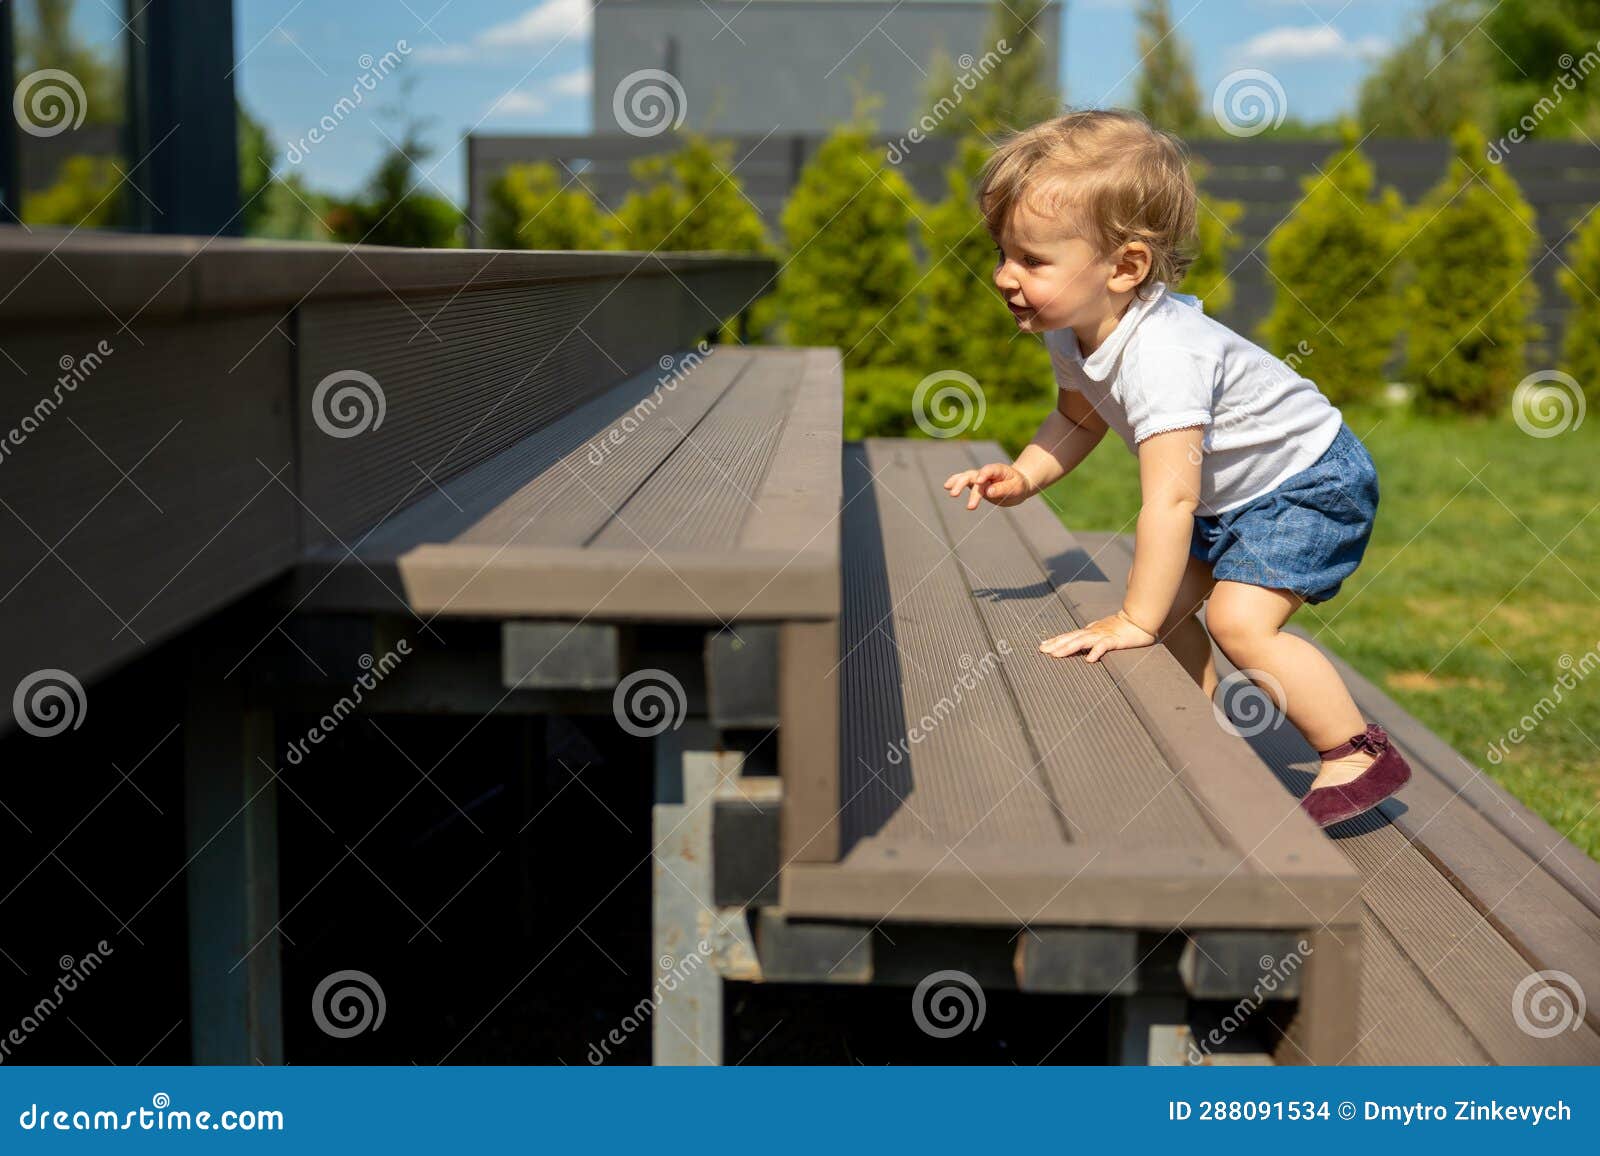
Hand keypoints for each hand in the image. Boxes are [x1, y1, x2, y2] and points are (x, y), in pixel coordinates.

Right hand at [942, 461, 1034, 509]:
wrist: (1017, 485)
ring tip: (950, 493)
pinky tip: (947, 487)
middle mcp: (986, 472)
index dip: (983, 475)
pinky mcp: (976, 484)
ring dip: (957, 484)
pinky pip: (964, 482)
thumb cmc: (1018, 485)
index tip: (978, 482)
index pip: (988, 470)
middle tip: (954, 495)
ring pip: (966, 477)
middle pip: (972, 475)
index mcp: (998, 470)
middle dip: (962, 484)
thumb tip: (988, 492)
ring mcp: (979, 477)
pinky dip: (955, 483)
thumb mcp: (1015, 488)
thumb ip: (1002, 489)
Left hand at [1039, 609, 1156, 662]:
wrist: (1139, 620)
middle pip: (1071, 638)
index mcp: (1090, 631)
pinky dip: (1096, 652)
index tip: (1043, 646)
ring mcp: (1103, 635)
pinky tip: (1089, 660)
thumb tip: (1081, 643)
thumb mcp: (1103, 631)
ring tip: (1056, 655)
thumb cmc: (1122, 627)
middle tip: (1042, 651)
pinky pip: (1104, 646)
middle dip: (1056, 644)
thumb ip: (1092, 637)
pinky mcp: (1114, 640)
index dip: (1055, 641)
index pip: (1069, 636)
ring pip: (1082, 641)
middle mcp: (1093, 632)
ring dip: (1068, 647)